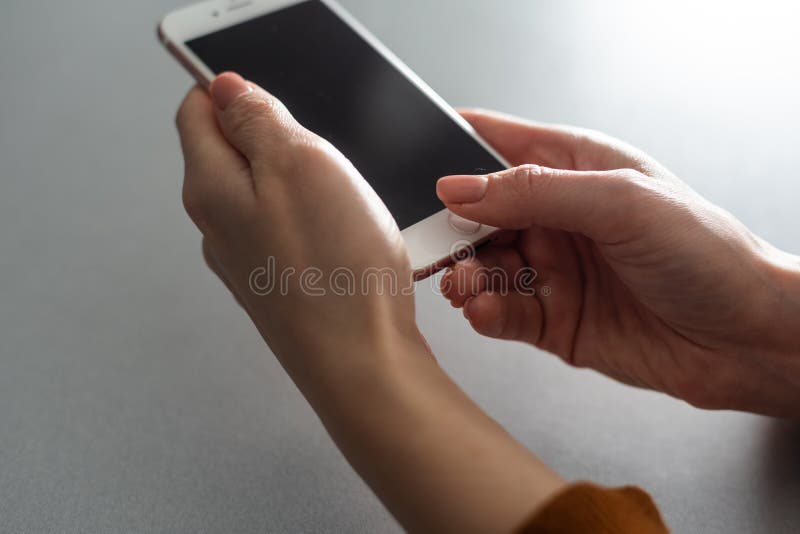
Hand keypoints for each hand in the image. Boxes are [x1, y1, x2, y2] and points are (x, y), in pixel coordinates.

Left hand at [176, 72, 417, 370]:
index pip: (197, 111)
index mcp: (210, 188)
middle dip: (278, 140)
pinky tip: (344, 237)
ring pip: (266, 193)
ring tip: (340, 203)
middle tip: (323, 159)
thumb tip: (226, 88)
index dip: (236, 93)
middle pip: (233, 153)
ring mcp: (248, 261)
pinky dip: (315, 219)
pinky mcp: (279, 285)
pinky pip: (289, 230)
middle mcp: (218, 227)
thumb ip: (255, 118)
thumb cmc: (338, 268)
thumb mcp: (299, 162)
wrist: (362, 363)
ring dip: (301, 182)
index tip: (279, 105)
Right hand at [438, 109, 799, 416]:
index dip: (457, 151)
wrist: (746, 339)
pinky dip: (484, 311)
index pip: (499, 144)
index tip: (420, 167)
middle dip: (450, 227)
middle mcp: (559, 218)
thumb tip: (460, 187)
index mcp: (576, 169)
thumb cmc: (706, 255)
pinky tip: (484, 308)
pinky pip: (500, 312)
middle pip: (479, 213)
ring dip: (463, 273)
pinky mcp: (552, 319)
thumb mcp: (621, 202)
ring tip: (463, 282)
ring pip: (482, 265)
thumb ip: (535, 192)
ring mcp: (553, 270)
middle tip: (433, 242)